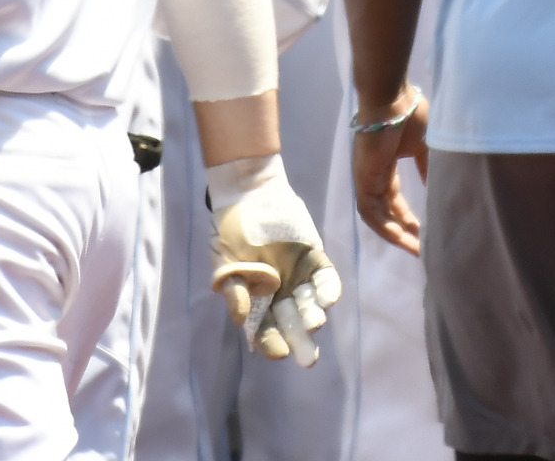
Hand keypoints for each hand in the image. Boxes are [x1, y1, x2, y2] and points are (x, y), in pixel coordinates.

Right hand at [207, 154, 344, 363]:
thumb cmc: (233, 232)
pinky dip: (328, 288)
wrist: (250, 194)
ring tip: (314, 323)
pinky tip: (328, 298)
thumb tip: (240, 319)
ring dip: (314, 314)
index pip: (266, 330)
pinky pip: (325, 277)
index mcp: (257, 302)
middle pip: (292, 323)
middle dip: (300, 340)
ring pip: (310, 303)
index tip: (280, 353)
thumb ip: (234, 290)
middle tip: (308, 359)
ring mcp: (299, 277)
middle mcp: (281, 295)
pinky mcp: (314, 258)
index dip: (272, 343)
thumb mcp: (226, 263)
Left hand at [348, 85, 428, 256]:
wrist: (391, 99)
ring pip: (377, 217)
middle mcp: (374, 176)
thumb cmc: (407, 114)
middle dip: (404, 231)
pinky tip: (400, 238)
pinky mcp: (362, 179)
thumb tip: (436, 185)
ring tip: (415, 248)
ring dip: (395, 234)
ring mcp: (366, 179)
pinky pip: (369, 211)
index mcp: (387, 167)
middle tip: (422, 247)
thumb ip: (425, 167)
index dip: (408, 217)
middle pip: (387, 212)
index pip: (395, 200)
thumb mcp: (422, 145)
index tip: (424, 231)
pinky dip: (383, 226)